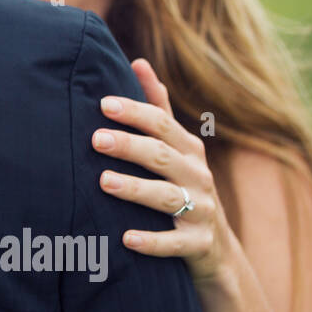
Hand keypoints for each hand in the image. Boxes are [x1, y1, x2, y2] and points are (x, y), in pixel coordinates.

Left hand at [92, 58, 231, 282]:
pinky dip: (151, 241)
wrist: (216, 250)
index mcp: (188, 150)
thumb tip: (138, 61)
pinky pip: (174, 244)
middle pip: (162, 157)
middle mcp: (198, 177)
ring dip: (135, 188)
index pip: (162, 125)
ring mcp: (201, 212)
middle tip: (95, 138)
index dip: (135, 112)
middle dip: (130, 146)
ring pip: (167, 198)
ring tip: (103, 181)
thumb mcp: (177, 148)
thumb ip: (158, 108)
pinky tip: (126, 238)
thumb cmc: (184, 186)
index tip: (103, 103)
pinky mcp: (198, 245)